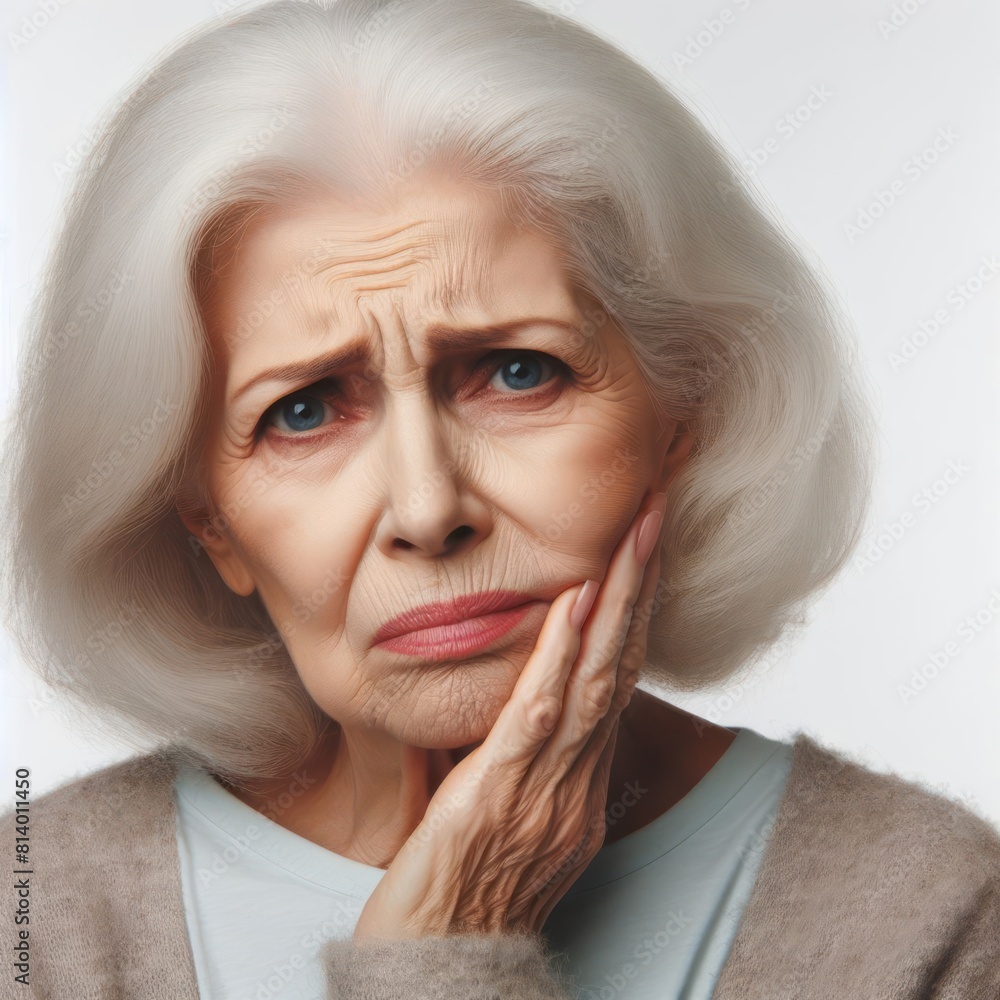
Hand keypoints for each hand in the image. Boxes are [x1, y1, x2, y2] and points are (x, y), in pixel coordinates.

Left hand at [352, 489, 668, 940]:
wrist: (437, 969)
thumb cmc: (463, 892)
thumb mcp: (508, 818)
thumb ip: (521, 756)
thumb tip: (519, 697)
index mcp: (579, 783)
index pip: (617, 680)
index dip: (637, 612)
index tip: (645, 550)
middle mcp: (576, 783)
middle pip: (619, 666)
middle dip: (642, 585)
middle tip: (657, 512)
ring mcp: (546, 791)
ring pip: (592, 681)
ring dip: (616, 601)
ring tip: (633, 534)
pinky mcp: (497, 799)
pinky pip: (537, 717)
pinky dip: (558, 655)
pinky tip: (573, 604)